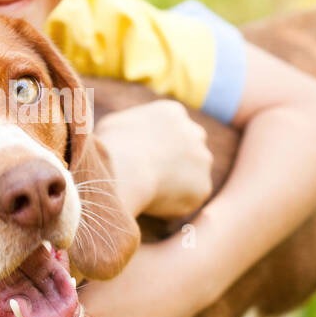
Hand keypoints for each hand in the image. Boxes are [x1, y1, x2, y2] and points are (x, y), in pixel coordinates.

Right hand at [95, 99, 212, 217]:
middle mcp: (195, 132)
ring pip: (192, 174)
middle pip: (189, 148)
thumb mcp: (113, 124)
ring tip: (148, 192)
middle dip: (176, 161)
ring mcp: (202, 160)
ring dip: (177, 182)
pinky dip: (174, 203)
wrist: (125, 173)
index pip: (172, 127)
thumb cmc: (112, 148)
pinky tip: (155, 202)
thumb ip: (128, 125)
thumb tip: (119, 132)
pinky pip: (189, 197)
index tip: (144, 158)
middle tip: (151, 177)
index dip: (158, 145)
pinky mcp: (203, 186)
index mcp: (173, 113)